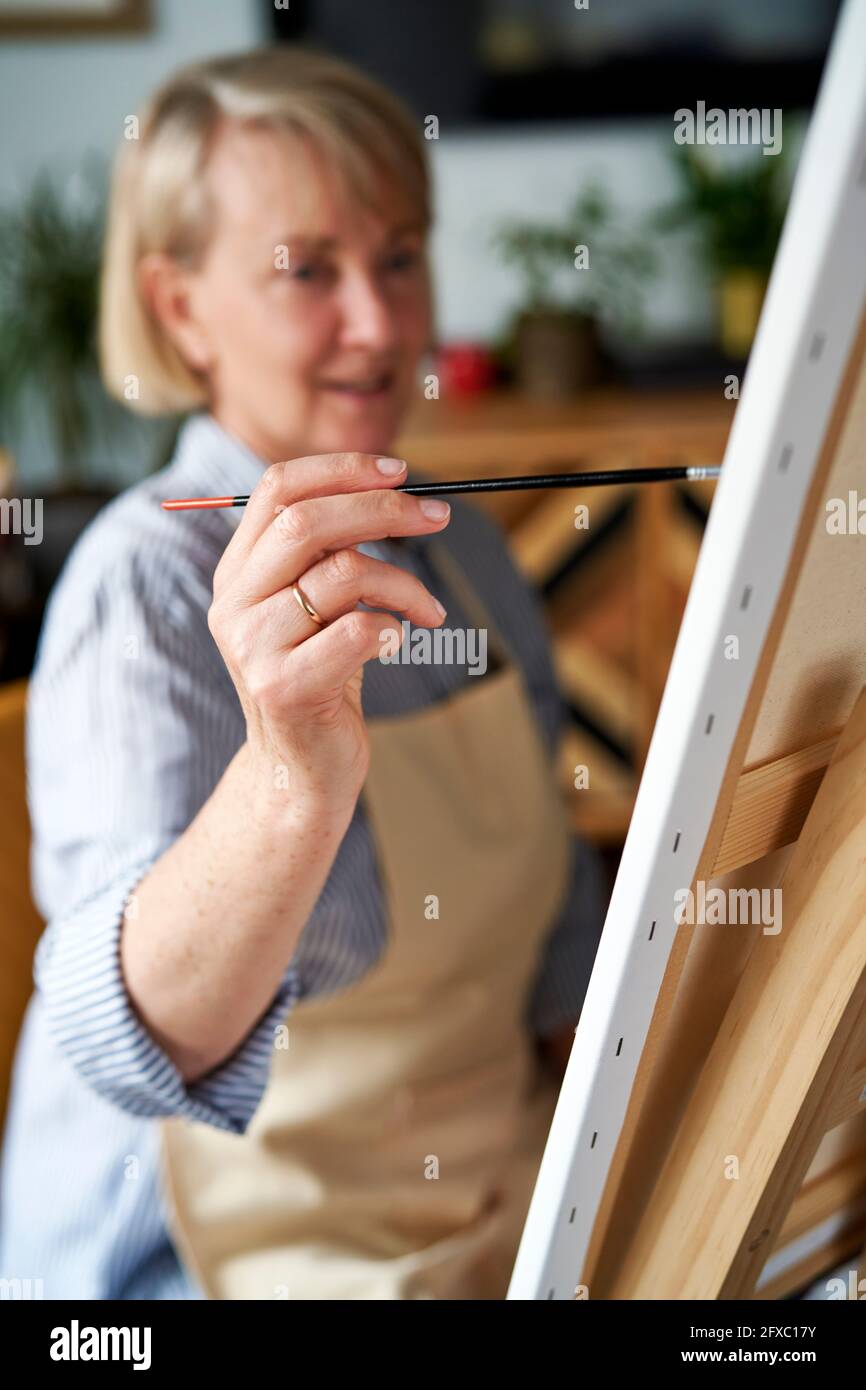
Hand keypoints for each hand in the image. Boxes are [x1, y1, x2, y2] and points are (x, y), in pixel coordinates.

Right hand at [207, 453, 450, 814]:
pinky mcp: (283, 689)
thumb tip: (391, 489)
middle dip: (384, 509)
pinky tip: (399, 642)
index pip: (277, 489)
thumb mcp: (317, 606)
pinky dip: (394, 627)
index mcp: (238, 572)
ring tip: (429, 609)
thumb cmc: (323, 678)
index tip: (400, 472)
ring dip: (405, 583)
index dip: (342, 471)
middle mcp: (234, 604)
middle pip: (308, 523)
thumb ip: (328, 553)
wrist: (301, 770)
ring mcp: (253, 647)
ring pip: (343, 575)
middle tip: (438, 516)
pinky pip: (357, 632)